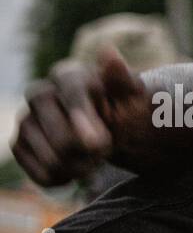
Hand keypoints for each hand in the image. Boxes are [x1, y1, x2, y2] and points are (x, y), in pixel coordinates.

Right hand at [11, 45, 149, 186]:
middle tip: (107, 149)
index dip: (83, 120)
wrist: (106, 126)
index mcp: (68, 76)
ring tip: (94, 158)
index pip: (70, 95)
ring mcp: (26, 119)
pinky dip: (65, 178)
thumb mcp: (132, 95)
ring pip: (52, 160)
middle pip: (61, 137)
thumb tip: (109, 53)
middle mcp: (39, 94)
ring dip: (81, 168)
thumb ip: (121, 79)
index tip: (98, 143)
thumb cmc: (122, 106)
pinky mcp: (19, 143)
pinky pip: (41, 173)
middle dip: (91, 153)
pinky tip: (76, 169)